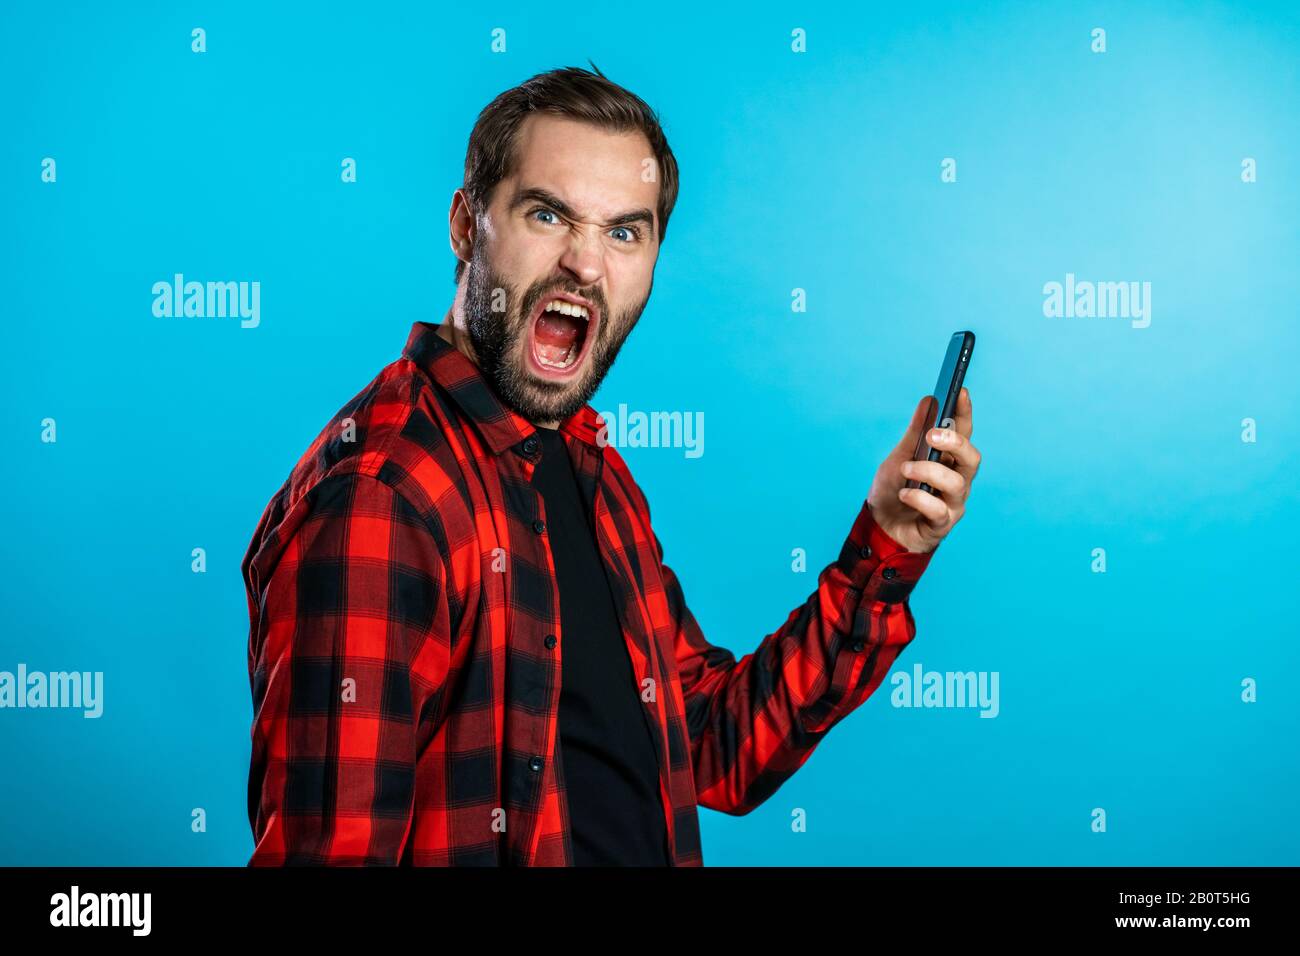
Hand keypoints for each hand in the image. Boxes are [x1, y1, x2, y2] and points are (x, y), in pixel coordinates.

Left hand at [866, 388, 979, 553]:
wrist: (879, 527)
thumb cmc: (894, 490)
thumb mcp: (899, 456)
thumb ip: (915, 432)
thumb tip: (929, 401)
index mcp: (948, 460)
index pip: (964, 433)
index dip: (965, 413)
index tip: (960, 391)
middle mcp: (956, 480)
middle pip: (972, 458)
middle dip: (955, 443)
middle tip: (931, 435)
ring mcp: (952, 503)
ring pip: (957, 483)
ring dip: (928, 471)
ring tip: (905, 469)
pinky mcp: (942, 524)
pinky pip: (938, 510)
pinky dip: (919, 498)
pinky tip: (904, 494)